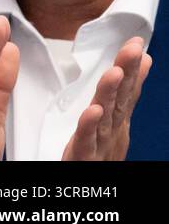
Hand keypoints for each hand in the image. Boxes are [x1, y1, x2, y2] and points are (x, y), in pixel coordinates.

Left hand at [62, 37, 151, 160]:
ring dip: (110, 93)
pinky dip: (90, 125)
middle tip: (133, 49)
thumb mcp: (114, 119)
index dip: (132, 67)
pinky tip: (93, 111)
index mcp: (117, 119)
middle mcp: (112, 129)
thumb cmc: (100, 151)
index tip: (136, 42)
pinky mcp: (83, 155)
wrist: (90, 180)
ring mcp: (100, 143)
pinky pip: (85, 139)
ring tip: (115, 72)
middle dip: (127, 72)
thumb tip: (139, 63)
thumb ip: (124, 93)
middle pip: (121, 98)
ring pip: (106, 115)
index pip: (127, 89)